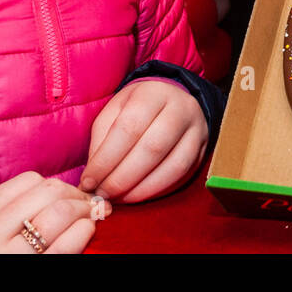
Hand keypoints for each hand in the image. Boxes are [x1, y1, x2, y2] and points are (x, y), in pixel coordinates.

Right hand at [0, 170, 110, 253]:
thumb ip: (3, 214)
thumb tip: (54, 194)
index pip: (27, 182)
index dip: (55, 184)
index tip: (67, 193)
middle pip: (47, 193)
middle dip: (75, 194)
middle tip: (89, 202)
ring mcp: (8, 256)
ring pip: (58, 214)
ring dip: (83, 210)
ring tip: (92, 214)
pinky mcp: (30, 271)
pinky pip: (64, 246)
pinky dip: (82, 232)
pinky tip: (86, 230)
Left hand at [79, 79, 207, 202]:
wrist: (173, 99)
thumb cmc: (138, 107)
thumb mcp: (115, 110)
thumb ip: (102, 139)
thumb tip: (94, 175)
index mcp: (153, 93)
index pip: (128, 128)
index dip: (106, 159)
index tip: (88, 181)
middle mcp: (180, 109)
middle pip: (152, 148)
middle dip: (122, 178)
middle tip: (103, 193)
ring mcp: (197, 130)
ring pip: (173, 166)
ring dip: (141, 189)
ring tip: (119, 198)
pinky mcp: (203, 150)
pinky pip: (182, 176)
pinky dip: (157, 190)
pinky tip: (137, 195)